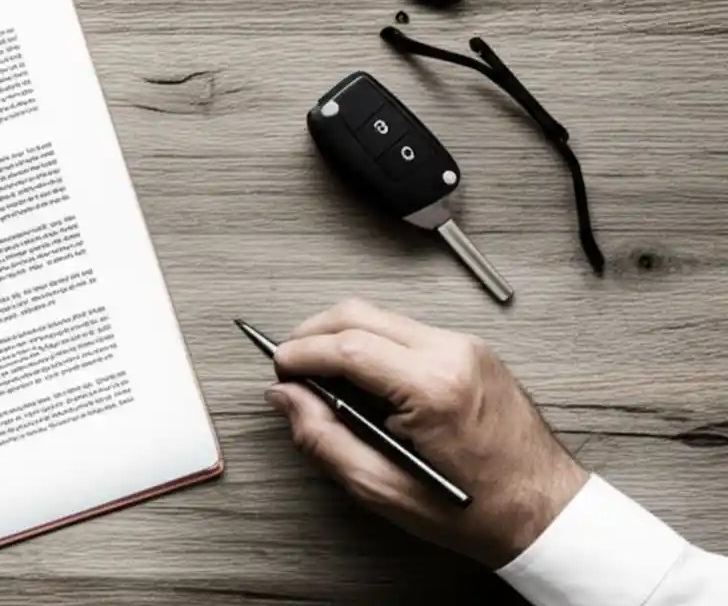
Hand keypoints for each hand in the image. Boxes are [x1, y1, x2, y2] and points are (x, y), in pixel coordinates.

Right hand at [264, 299, 587, 568]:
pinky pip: (405, 331)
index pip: (347, 346)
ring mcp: (466, 347)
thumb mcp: (383, 489)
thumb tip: (287, 400)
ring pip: (380, 316)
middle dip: (312, 333)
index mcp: (434, 388)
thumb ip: (324, 439)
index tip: (278, 370)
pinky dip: (371, 345)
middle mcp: (453, 354)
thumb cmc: (477, 510)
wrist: (545, 510)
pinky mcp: (470, 350)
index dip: (300, 354)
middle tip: (289, 367)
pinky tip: (360, 380)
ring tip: (321, 378)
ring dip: (341, 338)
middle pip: (359, 314)